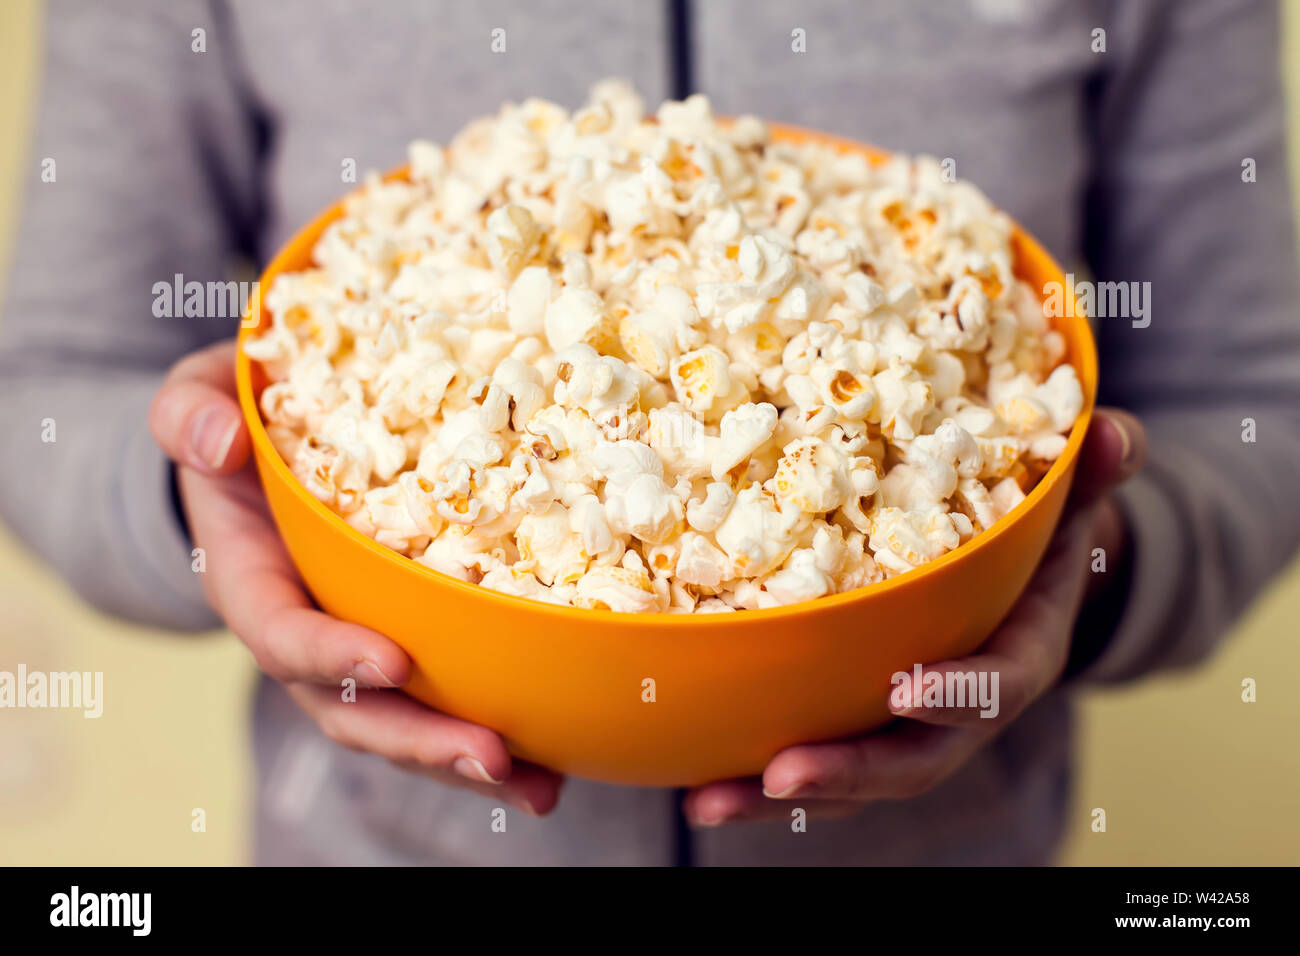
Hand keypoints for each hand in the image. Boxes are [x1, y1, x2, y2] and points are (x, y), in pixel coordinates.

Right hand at [148, 341, 562, 815]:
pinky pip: (440, 701)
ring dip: (465, 762)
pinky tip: (556, 761)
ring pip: (403, 725)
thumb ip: (192, 416)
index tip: (396, 661)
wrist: (256, 450)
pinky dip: (493, 733)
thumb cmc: (233, 420)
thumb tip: (219, 445)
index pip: (285, 634)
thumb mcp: (197, 399)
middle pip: (354, 711)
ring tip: (539, 787)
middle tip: (493, 756)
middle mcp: (304, 633)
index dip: (333, 656)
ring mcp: (354, 649)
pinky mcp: (402, 646)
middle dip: (420, 740)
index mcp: (252, 581)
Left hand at [685, 408, 1147, 825]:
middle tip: (780, 778)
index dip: (958, 694)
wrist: (1020, 582)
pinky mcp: (854, 720)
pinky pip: (808, 751)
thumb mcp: (1070, 498)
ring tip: (708, 801)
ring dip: (777, 797)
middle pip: (911, 759)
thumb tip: (1118, 433)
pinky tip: (691, 779)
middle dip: (849, 773)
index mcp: (1016, 651)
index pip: (998, 686)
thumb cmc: (1037, 533)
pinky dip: (751, 775)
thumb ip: (1092, 470)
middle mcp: (957, 704)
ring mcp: (902, 723)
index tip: (905, 690)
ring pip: (849, 775)